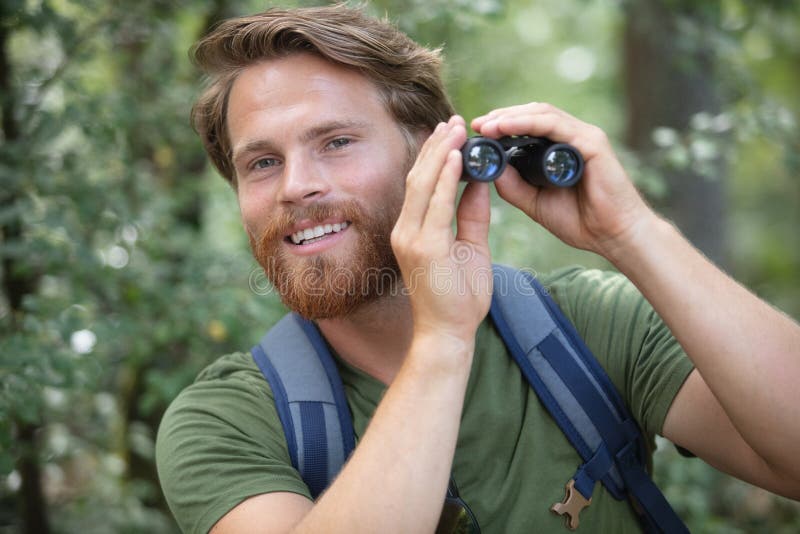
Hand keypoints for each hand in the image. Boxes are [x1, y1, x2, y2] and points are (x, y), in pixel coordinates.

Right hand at [391, 116, 492, 341]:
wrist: (448, 335)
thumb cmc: (458, 297)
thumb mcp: (470, 249)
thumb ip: (472, 215)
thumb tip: (480, 182)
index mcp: (414, 231)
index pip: (422, 184)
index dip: (435, 156)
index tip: (451, 132)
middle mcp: (407, 231)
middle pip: (419, 178)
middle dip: (437, 146)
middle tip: (455, 120)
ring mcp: (412, 239)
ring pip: (423, 185)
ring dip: (441, 153)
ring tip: (457, 128)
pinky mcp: (424, 248)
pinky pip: (436, 205)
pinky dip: (446, 179)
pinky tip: (458, 157)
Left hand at [472, 103, 654, 258]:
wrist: (612, 237)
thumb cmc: (580, 221)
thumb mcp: (534, 202)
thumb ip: (513, 186)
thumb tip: (490, 168)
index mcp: (559, 149)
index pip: (527, 125)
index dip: (501, 125)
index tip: (476, 132)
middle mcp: (572, 137)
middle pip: (532, 113)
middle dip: (501, 116)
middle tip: (476, 125)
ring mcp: (583, 136)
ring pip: (542, 113)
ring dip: (511, 116)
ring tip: (487, 125)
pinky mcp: (592, 142)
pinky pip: (556, 125)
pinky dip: (529, 122)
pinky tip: (507, 126)